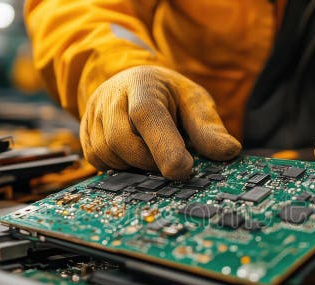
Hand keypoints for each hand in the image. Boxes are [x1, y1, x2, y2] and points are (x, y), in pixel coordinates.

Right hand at [80, 65, 241, 179]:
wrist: (133, 84)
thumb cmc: (169, 96)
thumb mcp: (194, 101)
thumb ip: (208, 126)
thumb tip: (229, 151)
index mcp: (142, 85)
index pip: (146, 115)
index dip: (164, 147)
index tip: (183, 170)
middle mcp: (111, 98)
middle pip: (121, 141)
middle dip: (149, 161)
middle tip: (172, 164)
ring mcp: (93, 115)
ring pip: (107, 155)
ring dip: (134, 165)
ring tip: (153, 155)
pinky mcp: (85, 134)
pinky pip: (98, 162)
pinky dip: (120, 167)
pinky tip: (136, 157)